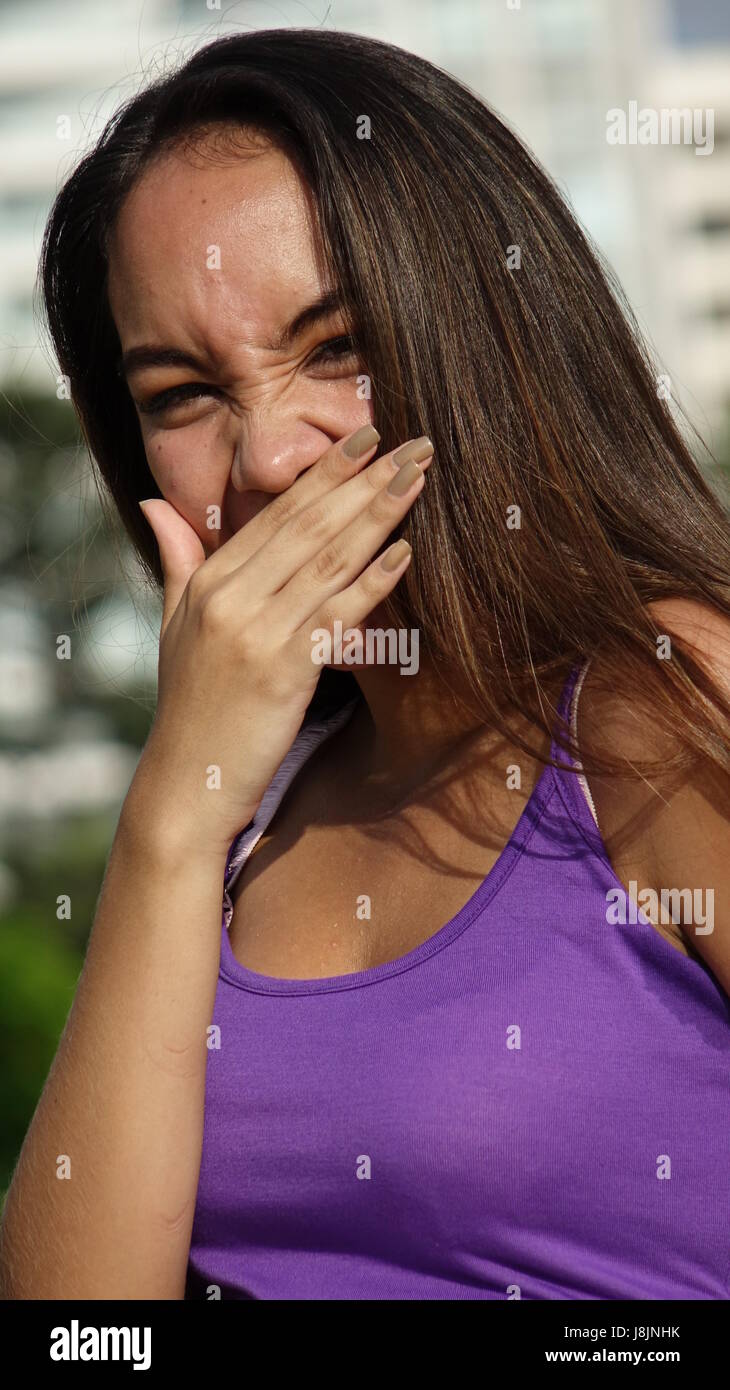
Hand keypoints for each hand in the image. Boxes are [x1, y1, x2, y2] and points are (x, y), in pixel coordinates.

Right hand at [130, 427, 432, 854]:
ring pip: (329, 560)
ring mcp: (258, 633)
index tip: (369, 438)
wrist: (186, 785)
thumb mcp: (174, 626)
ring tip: (420, 478)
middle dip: (366, 479)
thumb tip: (151, 501)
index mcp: (211, 582)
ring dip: (380, 515)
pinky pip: (337, 616)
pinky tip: (405, 553)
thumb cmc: (189, 707)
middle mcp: (232, 598)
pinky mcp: (284, 672)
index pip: (278, 513)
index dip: (327, 473)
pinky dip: (372, 583)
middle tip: (416, 443)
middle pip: (310, 525)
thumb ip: (176, 559)